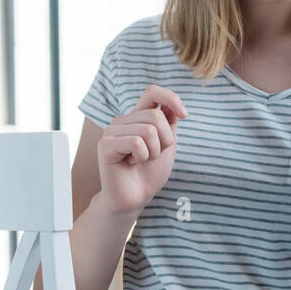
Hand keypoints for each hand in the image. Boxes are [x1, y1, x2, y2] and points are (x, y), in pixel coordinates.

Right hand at [97, 84, 188, 218]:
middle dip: (165, 140)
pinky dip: (142, 157)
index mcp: (137, 116)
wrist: (135, 197)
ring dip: (154, 152)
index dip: (171, 98)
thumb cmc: (150, 171)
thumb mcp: (167, 142)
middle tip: (153, 155)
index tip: (185, 115)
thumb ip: (169, 121)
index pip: (153, 92)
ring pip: (148, 130)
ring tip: (141, 160)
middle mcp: (123, 120)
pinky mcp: (105, 144)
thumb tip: (174, 104)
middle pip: (156, 115)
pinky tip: (131, 164)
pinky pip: (137, 142)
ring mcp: (111, 130)